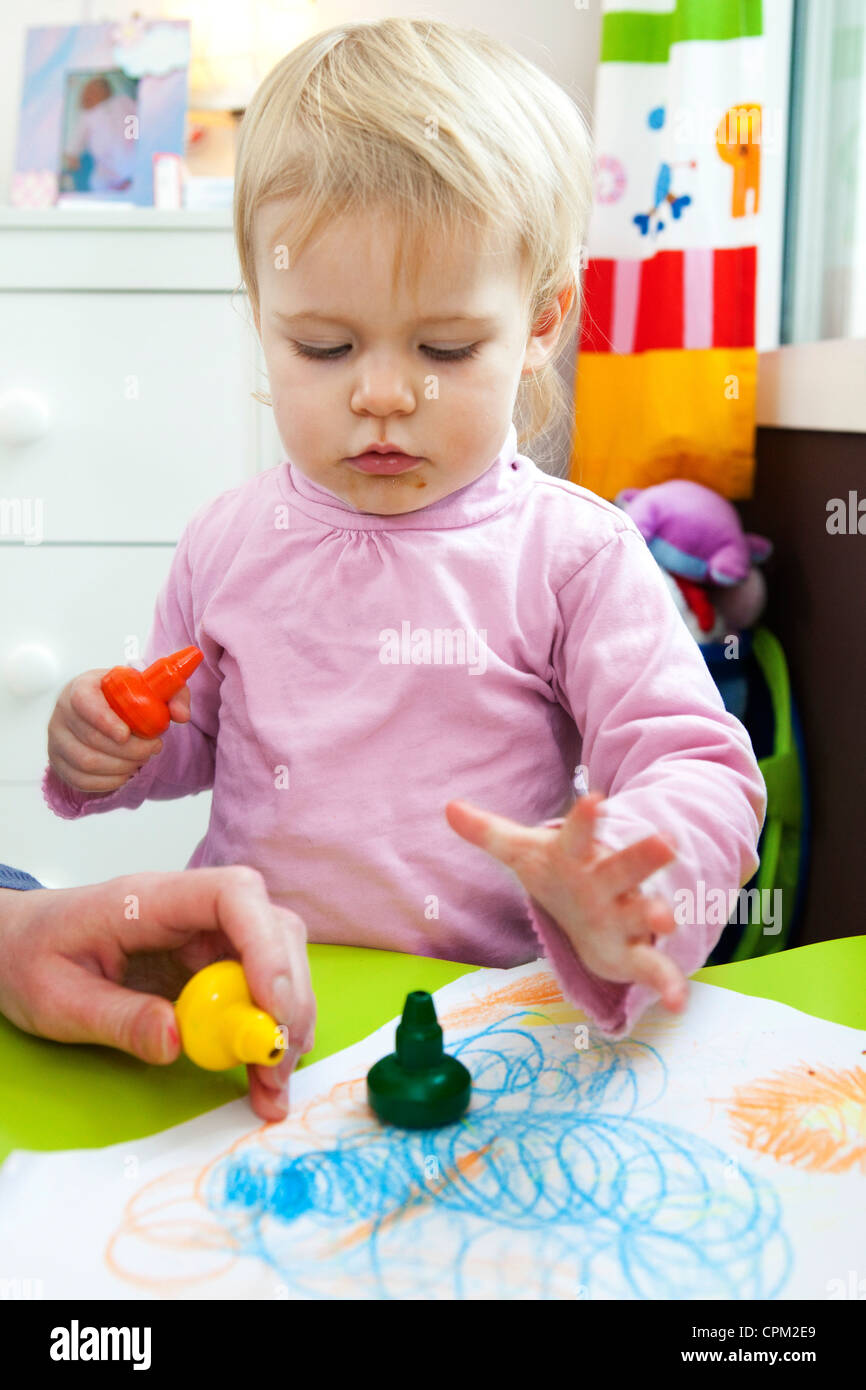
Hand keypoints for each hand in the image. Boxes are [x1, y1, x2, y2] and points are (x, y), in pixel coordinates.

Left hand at [0, 866, 314, 1121]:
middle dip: (288, 999)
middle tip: (275, 1063)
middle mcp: (193, 910)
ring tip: (272, 1084)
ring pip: (278, 962)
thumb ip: (116, 1018)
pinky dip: (268, 1031)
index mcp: (153, 899)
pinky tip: (263, 1073)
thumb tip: (177, 1041)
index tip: (272, 1009)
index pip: (233, 895)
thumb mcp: (57, 999)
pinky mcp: (211, 965)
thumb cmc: (31, 957)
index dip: (266, 946)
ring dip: (285, 1023)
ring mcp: (207, 936)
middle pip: (272, 931)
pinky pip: (258, 989)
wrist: (17, 944)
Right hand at [47, 668, 190, 793]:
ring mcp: (57, 739)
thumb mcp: (150, 688)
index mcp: (82, 687)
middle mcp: (63, 712)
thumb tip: (181, 715)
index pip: (84, 702)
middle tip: (153, 749)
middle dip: (128, 750)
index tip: (127, 734)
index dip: (104, 721)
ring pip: (85, 763)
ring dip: (120, 767)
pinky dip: (108, 782)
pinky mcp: (58, 762)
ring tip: (141, 760)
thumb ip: (173, 695)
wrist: (106, 709)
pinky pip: (80, 780)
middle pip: (90, 739)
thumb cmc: (126, 697)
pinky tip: (126, 773)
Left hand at [445, 790, 687, 1013]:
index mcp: (581, 857)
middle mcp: (609, 883)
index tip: (594, 799)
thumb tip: (449, 808)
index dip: (586, 819)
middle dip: (644, 857)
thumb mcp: (524, 855)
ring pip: (644, 912)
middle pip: (626, 867)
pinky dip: (668, 984)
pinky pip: (654, 968)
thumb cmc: (561, 876)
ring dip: (656, 915)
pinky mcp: (634, 952)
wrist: (598, 908)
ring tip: (666, 920)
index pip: (580, 834)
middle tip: (666, 841)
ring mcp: (626, 916)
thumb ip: (490, 834)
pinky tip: (677, 1002)